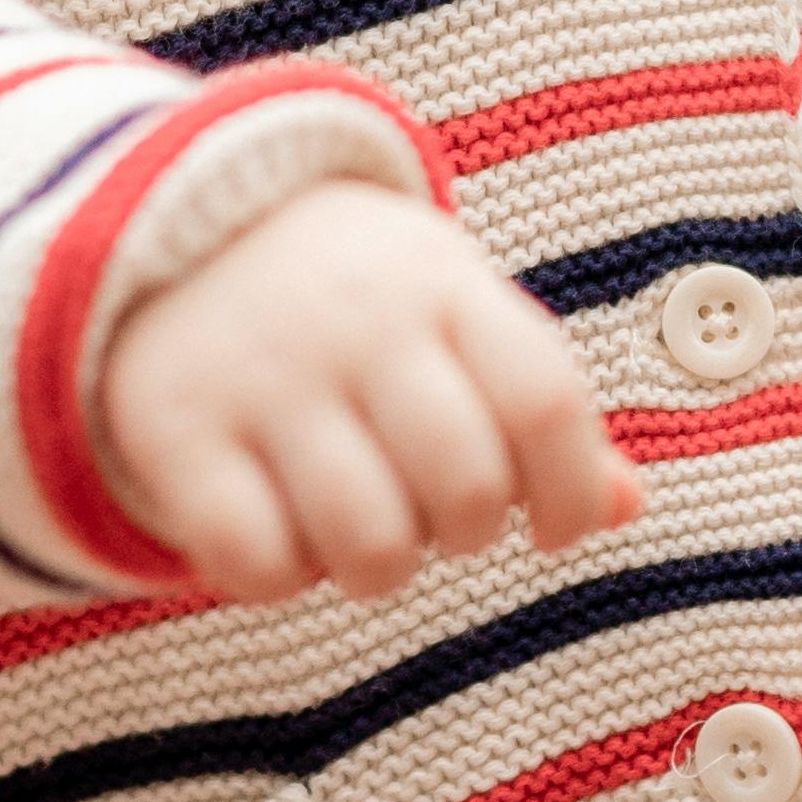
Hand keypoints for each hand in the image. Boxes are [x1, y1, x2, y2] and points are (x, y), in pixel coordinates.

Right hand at [98, 185, 640, 604]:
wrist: (173, 226)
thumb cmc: (357, 299)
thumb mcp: (452, 314)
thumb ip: (536, 407)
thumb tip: (628, 507)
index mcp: (443, 283)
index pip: (548, 401)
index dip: (570, 490)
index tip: (551, 527)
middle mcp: (357, 323)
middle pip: (465, 486)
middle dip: (467, 533)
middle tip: (435, 517)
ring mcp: (263, 375)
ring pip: (367, 542)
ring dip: (377, 568)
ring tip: (360, 531)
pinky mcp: (174, 427)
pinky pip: (253, 558)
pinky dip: (278, 576)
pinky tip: (280, 536)